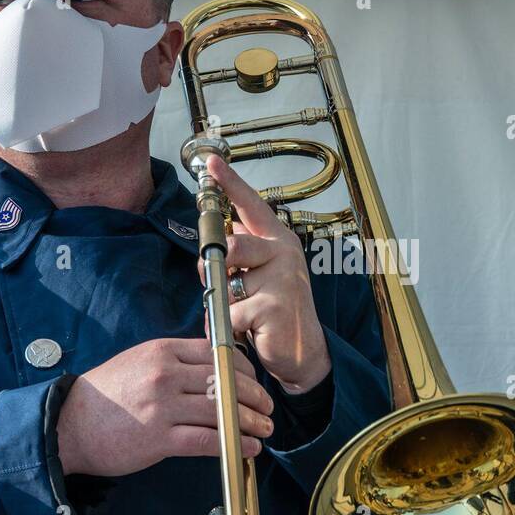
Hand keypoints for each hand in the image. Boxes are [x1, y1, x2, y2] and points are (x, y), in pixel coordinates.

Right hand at [57, 338, 274, 477]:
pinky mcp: (159, 438)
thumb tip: (214, 367)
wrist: (68, 426)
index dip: (244, 370)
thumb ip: (174, 361)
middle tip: (268, 407)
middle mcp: (165, 374)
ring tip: (265, 429)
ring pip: (222, 410)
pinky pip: (208, 440)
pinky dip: (234, 443)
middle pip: (226, 381)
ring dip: (251, 422)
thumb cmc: (106, 395)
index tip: (255, 382)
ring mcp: (162, 406)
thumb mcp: (139, 362)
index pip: (218, 354)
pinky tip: (248, 447)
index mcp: (162, 351)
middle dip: (255, 396)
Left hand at [199, 154, 331, 393]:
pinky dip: (228, 328)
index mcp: (277, 241)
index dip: (230, 182)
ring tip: (242, 315)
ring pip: (226, 284)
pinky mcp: (273, 307)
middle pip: (231, 246)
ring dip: (224, 305)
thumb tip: (213, 240)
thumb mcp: (259, 276)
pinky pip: (230, 313)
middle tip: (219, 282)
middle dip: (214, 266)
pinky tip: (247, 333)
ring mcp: (281, 279)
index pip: (251, 205)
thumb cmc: (276, 311)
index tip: (211, 161)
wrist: (303, 352)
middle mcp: (283, 253)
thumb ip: (241, 255)